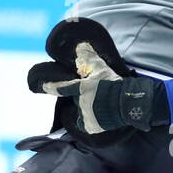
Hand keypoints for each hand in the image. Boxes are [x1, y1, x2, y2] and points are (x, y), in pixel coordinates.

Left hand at [31, 42, 162, 134]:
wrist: (129, 102)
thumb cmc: (116, 84)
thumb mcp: (102, 68)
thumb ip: (89, 58)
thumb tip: (80, 45)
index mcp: (82, 89)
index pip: (62, 87)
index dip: (51, 86)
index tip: (43, 86)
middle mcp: (81, 103)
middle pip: (78, 100)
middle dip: (86, 98)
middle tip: (102, 96)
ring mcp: (86, 116)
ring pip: (83, 113)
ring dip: (90, 110)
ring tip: (104, 106)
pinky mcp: (91, 127)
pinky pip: (88, 124)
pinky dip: (94, 121)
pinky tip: (104, 116)